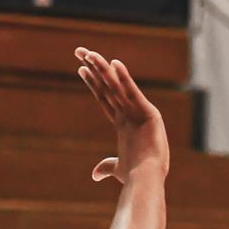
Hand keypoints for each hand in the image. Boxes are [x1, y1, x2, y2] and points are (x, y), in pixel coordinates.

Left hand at [76, 47, 167, 184]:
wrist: (146, 178)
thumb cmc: (134, 174)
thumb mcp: (117, 168)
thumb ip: (107, 166)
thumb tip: (95, 174)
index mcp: (123, 123)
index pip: (104, 97)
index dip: (93, 82)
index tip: (81, 68)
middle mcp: (130, 113)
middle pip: (107, 86)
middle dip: (94, 68)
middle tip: (80, 51)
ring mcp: (139, 112)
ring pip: (116, 86)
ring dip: (103, 68)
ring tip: (88, 53)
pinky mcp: (149, 113)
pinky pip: (133, 92)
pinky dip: (124, 78)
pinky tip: (114, 64)